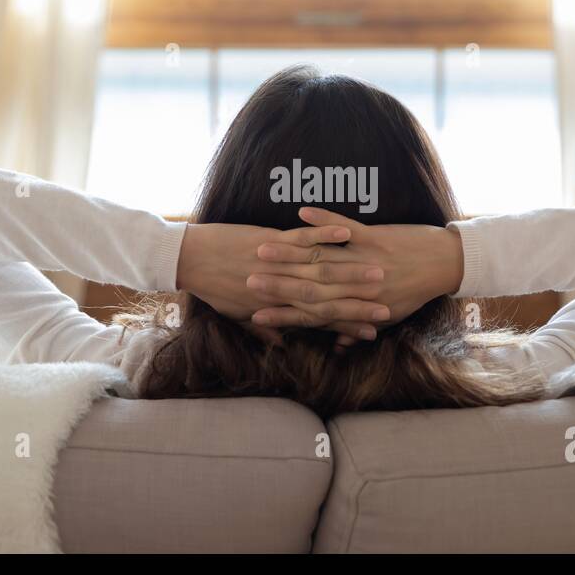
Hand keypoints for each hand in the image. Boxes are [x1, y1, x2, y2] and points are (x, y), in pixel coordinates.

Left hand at [176, 221, 389, 340]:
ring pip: (322, 267)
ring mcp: (279, 261)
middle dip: (360, 302)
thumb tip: (280, 342)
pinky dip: (325, 232)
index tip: (374, 330)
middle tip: (388, 306)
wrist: (187, 261)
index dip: (349, 325)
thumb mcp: (237, 313)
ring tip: (381, 271)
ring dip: (352, 270)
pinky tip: (346, 232)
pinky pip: (303, 236)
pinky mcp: (271, 238)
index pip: (321, 318)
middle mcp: (282, 287)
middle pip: (329, 296)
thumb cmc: (212, 286)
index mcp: (277, 305)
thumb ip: (262, 328)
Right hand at [248, 207, 464, 343]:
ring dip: (288, 252)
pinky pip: (344, 227)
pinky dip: (323, 220)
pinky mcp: (374, 237)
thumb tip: (336, 345)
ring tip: (261, 248)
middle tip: (246, 282)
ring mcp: (364, 260)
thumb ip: (356, 327)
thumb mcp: (386, 316)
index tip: (254, 315)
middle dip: (274, 285)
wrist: (445, 266)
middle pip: (308, 287)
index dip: (282, 316)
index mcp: (356, 306)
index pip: (311, 315)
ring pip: (320, 258)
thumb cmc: (414, 291)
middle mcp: (355, 287)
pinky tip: (302, 210)